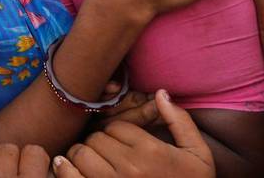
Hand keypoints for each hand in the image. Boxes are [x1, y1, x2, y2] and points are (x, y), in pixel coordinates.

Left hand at [54, 90, 214, 177]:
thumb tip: (161, 94)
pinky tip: (66, 166)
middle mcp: (128, 167)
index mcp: (150, 151)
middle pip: (96, 138)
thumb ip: (180, 122)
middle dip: (100, 142)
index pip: (117, 126)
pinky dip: (65, 169)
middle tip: (107, 152)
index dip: (117, 132)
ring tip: (93, 161)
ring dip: (83, 155)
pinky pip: (69, 176)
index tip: (122, 141)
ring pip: (80, 154)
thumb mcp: (198, 155)